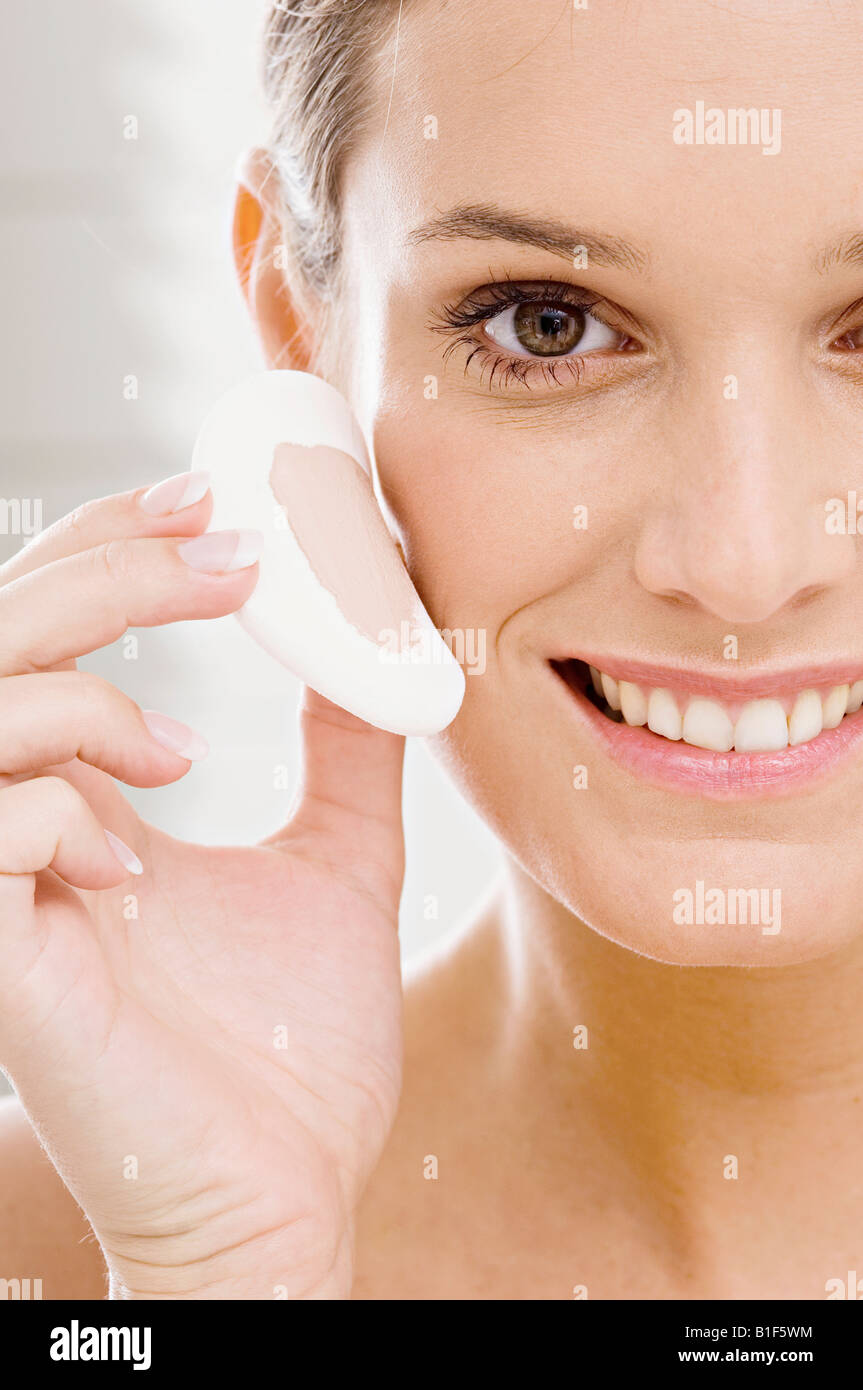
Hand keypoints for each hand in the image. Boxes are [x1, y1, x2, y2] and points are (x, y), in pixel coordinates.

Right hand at [0, 476, 405, 1297]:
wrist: (287, 1198)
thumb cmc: (294, 1049)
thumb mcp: (340, 861)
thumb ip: (348, 756)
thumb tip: (383, 649)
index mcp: (91, 798)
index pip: (57, 629)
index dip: (115, 546)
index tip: (218, 504)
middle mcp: (29, 828)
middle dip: (100, 572)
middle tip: (219, 553)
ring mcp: (7, 893)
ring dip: (76, 696)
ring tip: (182, 754)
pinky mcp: (6, 963)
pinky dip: (56, 813)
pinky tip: (141, 865)